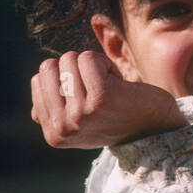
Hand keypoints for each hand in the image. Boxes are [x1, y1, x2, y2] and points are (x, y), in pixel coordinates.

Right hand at [31, 50, 186, 148]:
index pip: (39, 80)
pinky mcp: (101, 97)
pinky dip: (106, 63)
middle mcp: (63, 127)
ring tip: (112, 88)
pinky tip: (120, 83)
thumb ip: (55, 108)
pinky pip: (88, 58)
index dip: (66, 79)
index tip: (87, 99)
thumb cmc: (118, 117)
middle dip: (76, 69)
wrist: (157, 127)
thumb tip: (35, 93)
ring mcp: (80, 113)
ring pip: (70, 59)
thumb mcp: (80, 120)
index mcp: (54, 134)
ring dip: (94, 67)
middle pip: (50, 66)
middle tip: (100, 90)